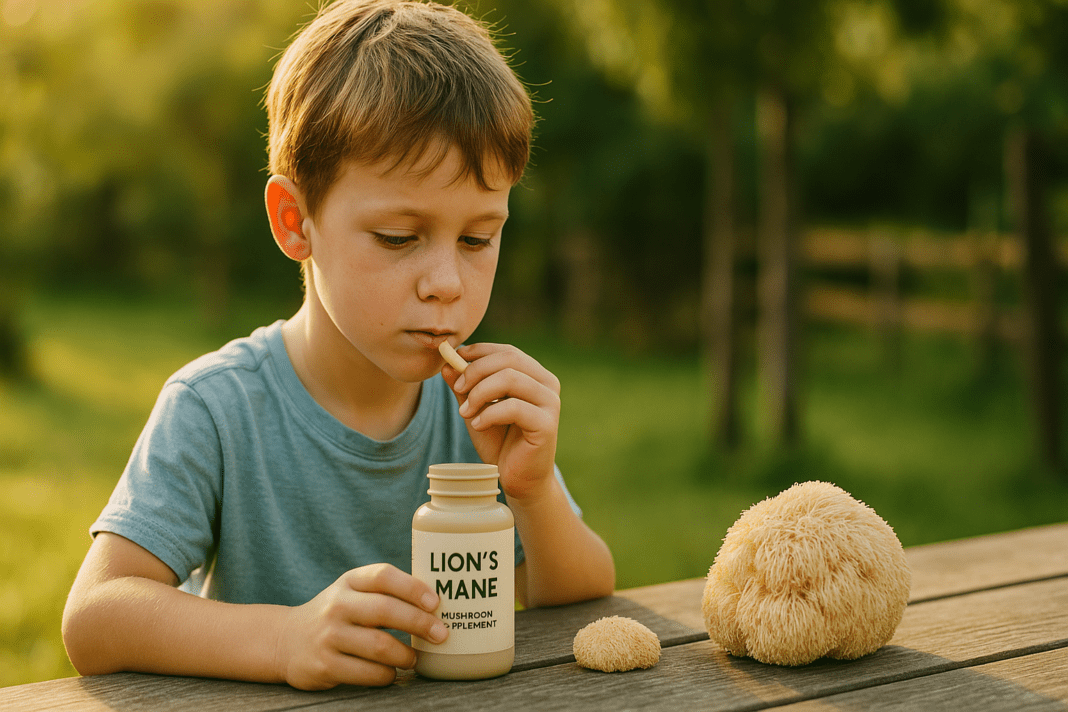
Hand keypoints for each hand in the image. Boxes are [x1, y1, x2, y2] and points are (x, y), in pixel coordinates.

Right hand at [274, 564, 446, 689]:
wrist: (286, 640)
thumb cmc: (338, 614)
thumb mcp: (353, 591)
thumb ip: (387, 591)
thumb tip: (438, 604)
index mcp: (350, 581)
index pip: (383, 576)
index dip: (413, 588)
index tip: (436, 603)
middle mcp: (337, 605)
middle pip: (385, 610)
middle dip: (419, 623)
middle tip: (441, 634)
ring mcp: (329, 635)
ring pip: (379, 646)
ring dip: (406, 654)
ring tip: (414, 657)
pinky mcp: (324, 665)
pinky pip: (367, 673)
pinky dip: (387, 675)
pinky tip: (391, 672)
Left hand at [442, 342, 560, 501]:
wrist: (519, 479)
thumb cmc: (500, 442)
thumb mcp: (477, 409)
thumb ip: (465, 388)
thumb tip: (447, 365)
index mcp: (535, 375)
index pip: (507, 351)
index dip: (479, 351)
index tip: (454, 360)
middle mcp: (547, 384)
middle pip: (509, 359)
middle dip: (476, 371)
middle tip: (457, 389)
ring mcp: (550, 403)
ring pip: (510, 378)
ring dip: (479, 393)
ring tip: (465, 413)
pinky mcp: (547, 424)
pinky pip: (513, 407)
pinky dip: (489, 414)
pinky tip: (478, 425)